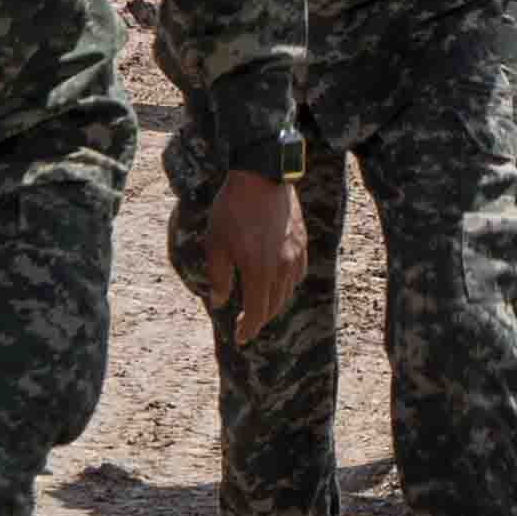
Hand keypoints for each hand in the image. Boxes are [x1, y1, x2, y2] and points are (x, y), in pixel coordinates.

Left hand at [205, 167, 306, 340]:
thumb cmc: (233, 210)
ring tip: (260, 304)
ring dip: (273, 303)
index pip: (256, 313)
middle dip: (259, 319)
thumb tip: (219, 302)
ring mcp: (294, 255)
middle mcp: (281, 268)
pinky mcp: (301, 243)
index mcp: (258, 272)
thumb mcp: (215, 244)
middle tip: (246, 324)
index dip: (248, 329)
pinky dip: (287, 285)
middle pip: (274, 306)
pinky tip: (277, 282)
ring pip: (287, 291)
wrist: (261, 177)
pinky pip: (297, 274)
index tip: (240, 338)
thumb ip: (218, 277)